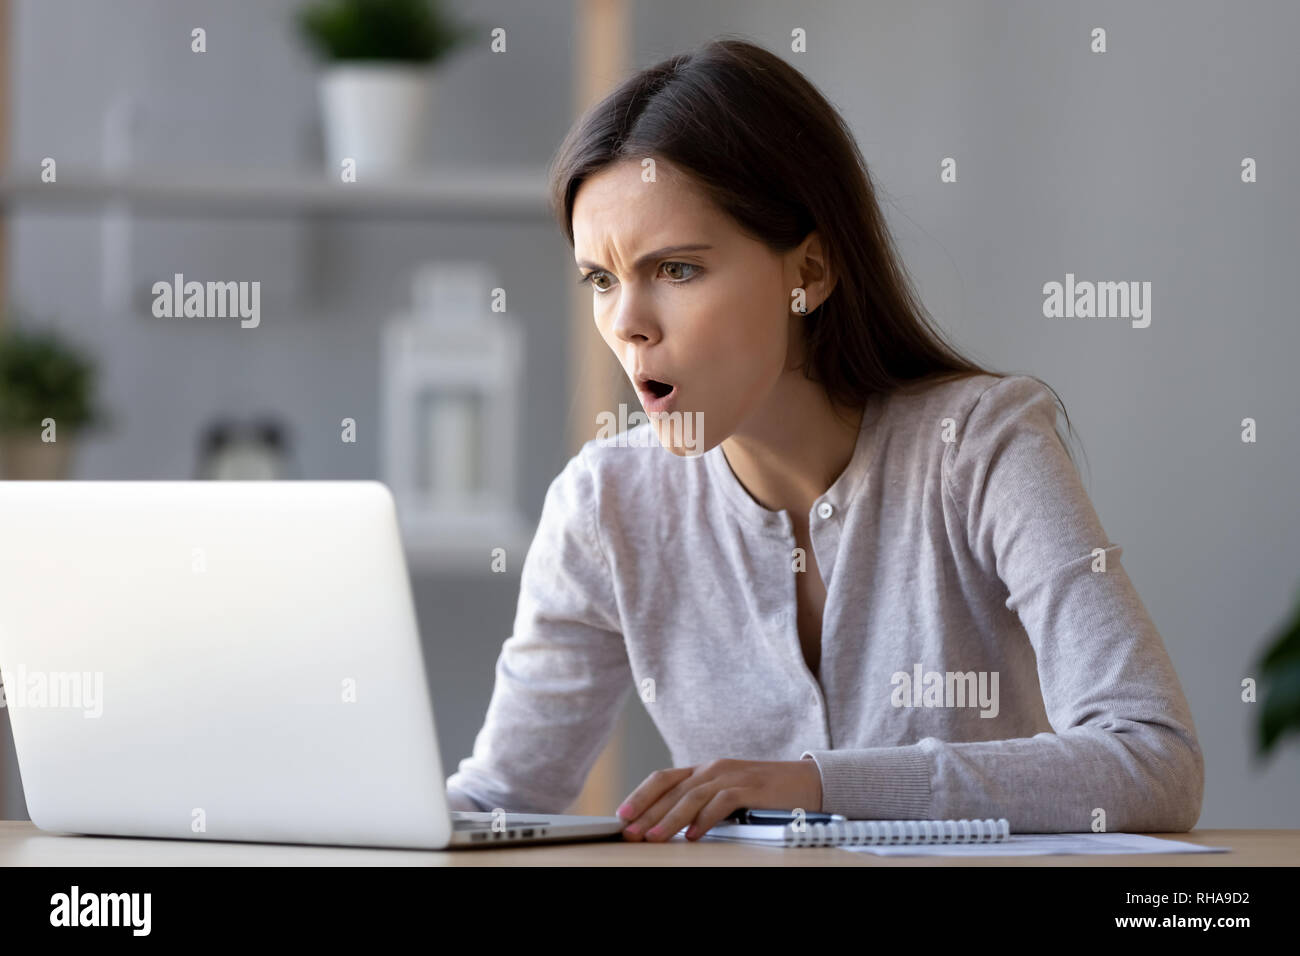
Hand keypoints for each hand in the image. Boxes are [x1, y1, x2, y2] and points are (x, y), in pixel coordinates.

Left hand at [616, 758, 822, 841]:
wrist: (808, 782)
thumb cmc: (764, 793)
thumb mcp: (726, 794)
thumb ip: (700, 804)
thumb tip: (667, 826)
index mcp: (704, 770)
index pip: (663, 778)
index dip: (640, 795)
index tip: (621, 815)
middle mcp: (713, 768)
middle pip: (672, 788)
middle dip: (646, 811)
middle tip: (628, 831)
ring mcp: (732, 775)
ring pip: (692, 796)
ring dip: (668, 818)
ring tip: (652, 837)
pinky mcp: (752, 788)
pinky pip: (722, 802)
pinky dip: (705, 819)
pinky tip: (693, 835)